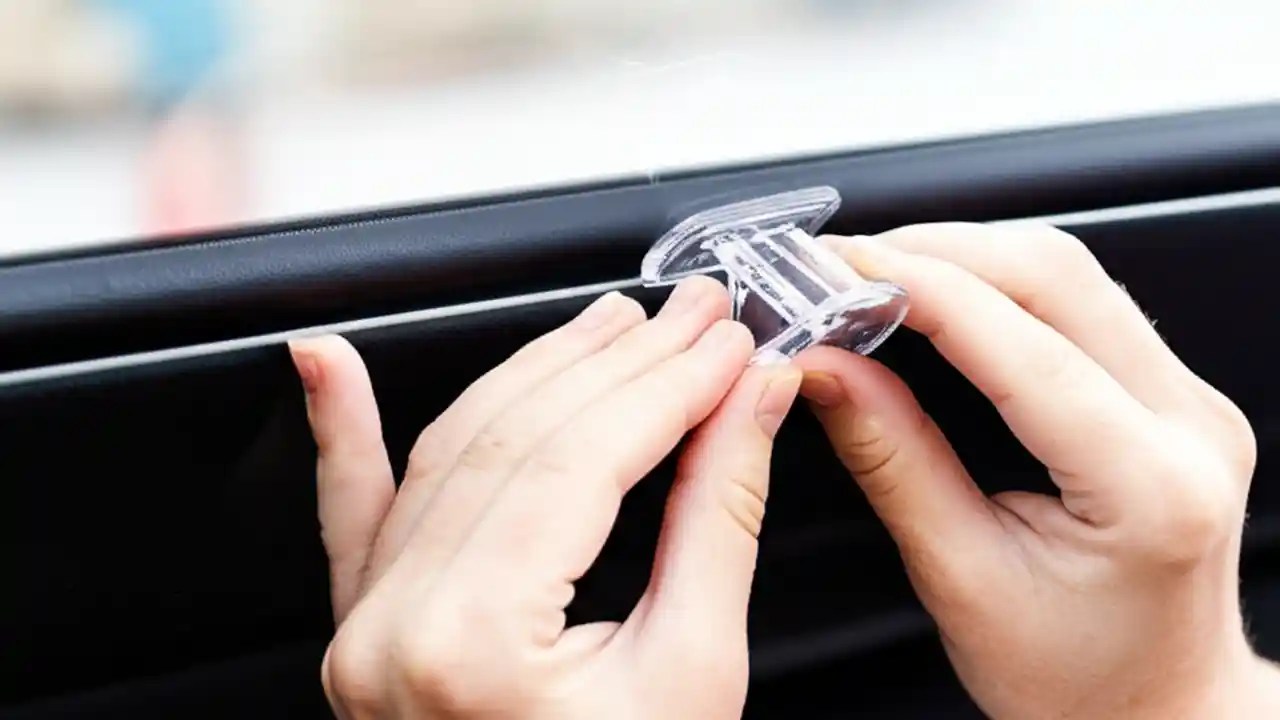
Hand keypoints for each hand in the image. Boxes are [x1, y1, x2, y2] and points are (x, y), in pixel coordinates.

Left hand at [288, 277, 800, 719]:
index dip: (670, 384)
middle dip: (621, 363)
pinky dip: (342, 432)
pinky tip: (325, 365)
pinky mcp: (362, 630)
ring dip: (536, 370)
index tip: (729, 343)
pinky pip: (350, 514)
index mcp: (476, 644)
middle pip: (520, 436)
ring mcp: (367, 627)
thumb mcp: (693, 674)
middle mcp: (397, 627)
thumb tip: (755, 406)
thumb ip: (718, 520)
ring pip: (450, 449)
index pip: (587, 459)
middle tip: (692, 319)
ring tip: (608, 324)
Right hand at [796, 224, 1276, 718]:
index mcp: (1149, 486)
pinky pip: (1081, 302)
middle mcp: (1190, 427)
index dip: (920, 289)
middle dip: (937, 250)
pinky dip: (997, 284)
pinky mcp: (1170, 395)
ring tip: (875, 275)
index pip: (1024, 348)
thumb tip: (827, 371)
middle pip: (1058, 275)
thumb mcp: (962, 579)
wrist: (1159, 709)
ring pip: (1072, 273)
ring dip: (966, 256)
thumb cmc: (1077, 680)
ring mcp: (1191, 403)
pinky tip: (939, 296)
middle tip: (840, 264)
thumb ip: (892, 463)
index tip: (836, 270)